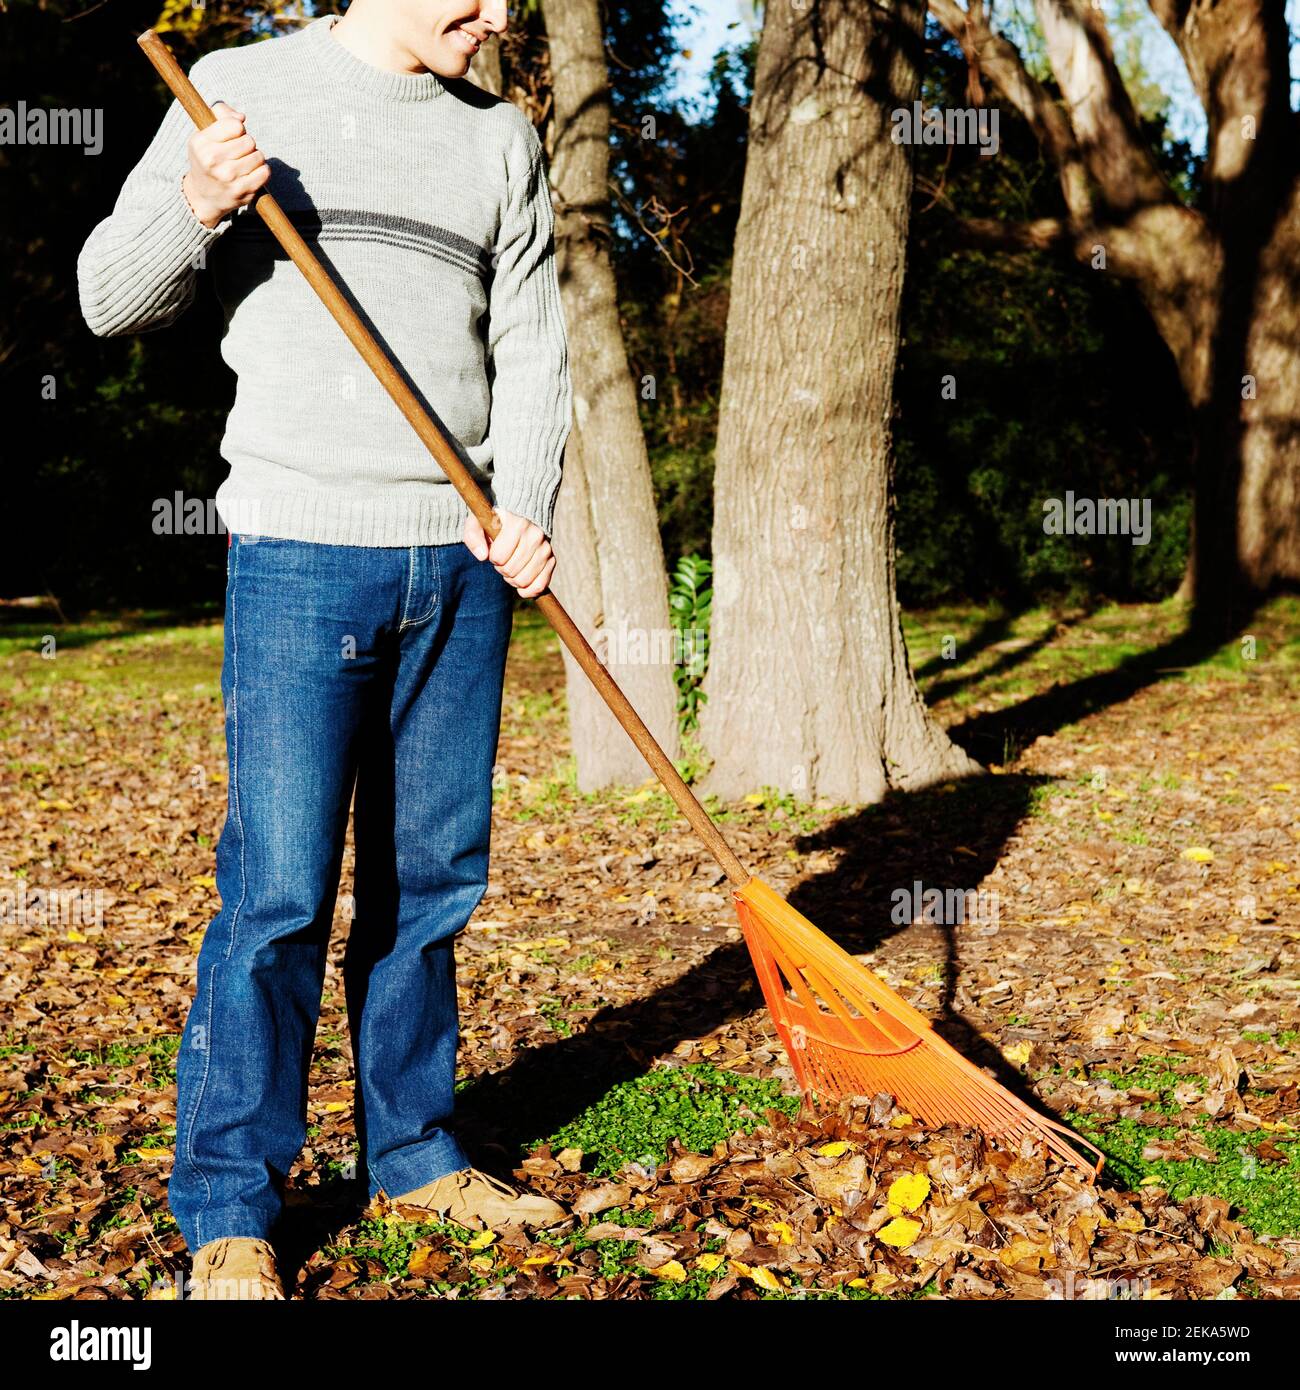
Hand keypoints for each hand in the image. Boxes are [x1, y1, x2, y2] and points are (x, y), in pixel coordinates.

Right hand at [182, 101, 269, 228]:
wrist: (203, 195)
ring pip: (259, 156)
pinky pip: (265, 173)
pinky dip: (262, 170)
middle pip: (249, 141)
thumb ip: (221, 113)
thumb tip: (241, 118)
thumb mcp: (204, 132)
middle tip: (238, 151)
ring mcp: (228, 178)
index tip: (231, 136)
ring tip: (244, 162)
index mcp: (201, 143)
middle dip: (247, 144)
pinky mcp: (242, 192)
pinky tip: (252, 172)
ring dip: (255, 157)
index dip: (237, 128)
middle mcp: (213, 161)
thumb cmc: (207, 157)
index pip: (235, 126)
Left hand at [463, 509, 554, 598]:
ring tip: (511, 566)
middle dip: (501, 569)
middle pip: (510, 571)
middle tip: (502, 559)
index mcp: (517, 524)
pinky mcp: (552, 559)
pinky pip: (540, 586)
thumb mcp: (478, 522)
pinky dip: (528, 590)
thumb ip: (473, 536)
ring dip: (512, 579)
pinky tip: (521, 583)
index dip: (492, 557)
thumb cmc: (496, 521)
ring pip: (523, 581)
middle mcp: (535, 535)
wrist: (521, 514)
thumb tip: (482, 557)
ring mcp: (545, 548)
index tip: (494, 549)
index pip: (499, 557)